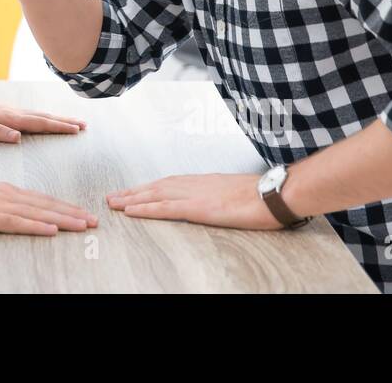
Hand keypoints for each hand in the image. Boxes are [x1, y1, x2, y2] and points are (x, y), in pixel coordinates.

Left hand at [0, 87, 85, 141]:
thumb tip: (18, 137)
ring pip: (39, 116)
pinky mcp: (6, 113)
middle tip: (84, 125)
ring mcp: (11, 112)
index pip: (39, 123)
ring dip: (57, 119)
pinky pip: (31, 116)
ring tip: (72, 122)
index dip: (59, 127)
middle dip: (65, 121)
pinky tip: (45, 121)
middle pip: (44, 117)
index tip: (76, 129)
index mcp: (10, 118)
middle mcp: (14, 113)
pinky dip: (43, 119)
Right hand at [0, 151, 97, 235]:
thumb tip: (16, 208)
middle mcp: (7, 195)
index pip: (41, 200)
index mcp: (6, 190)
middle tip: (94, 221)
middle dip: (72, 213)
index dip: (64, 207)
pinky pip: (17, 222)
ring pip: (38, 213)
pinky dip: (37, 226)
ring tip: (83, 225)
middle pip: (46, 205)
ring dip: (63, 219)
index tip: (83, 213)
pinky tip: (52, 230)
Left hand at [105, 173, 284, 229]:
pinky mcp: (199, 207)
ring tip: (114, 203)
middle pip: (157, 186)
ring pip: (155, 194)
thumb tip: (217, 200)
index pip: (170, 183)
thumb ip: (222, 195)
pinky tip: (131, 211)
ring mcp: (196, 194)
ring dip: (132, 198)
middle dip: (134, 192)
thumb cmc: (264, 194)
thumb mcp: (238, 192)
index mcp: (205, 181)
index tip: (133, 191)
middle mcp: (196, 184)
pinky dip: (145, 208)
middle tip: (113, 197)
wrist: (278, 192)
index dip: (149, 187)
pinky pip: (166, 207)